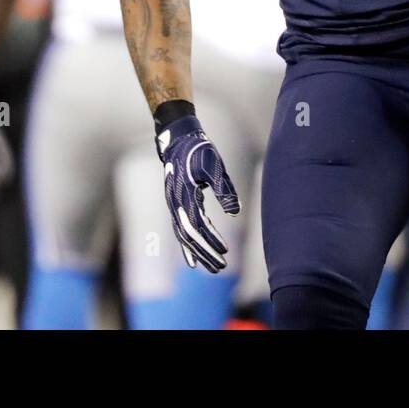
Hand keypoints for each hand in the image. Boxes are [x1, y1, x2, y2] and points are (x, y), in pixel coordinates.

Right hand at [155, 113, 239, 272]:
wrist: (178, 140)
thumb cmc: (198, 150)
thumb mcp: (214, 165)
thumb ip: (223, 188)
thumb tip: (235, 212)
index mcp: (184, 194)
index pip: (198, 223)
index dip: (211, 238)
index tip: (225, 249)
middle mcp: (175, 204)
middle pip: (189, 236)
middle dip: (204, 253)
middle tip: (220, 267)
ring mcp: (173, 205)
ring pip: (183, 236)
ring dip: (197, 253)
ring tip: (212, 267)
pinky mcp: (175, 205)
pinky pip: (180, 230)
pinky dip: (186, 247)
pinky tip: (193, 260)